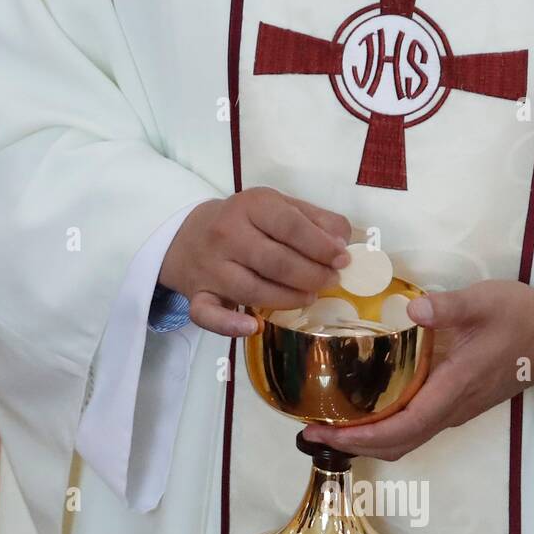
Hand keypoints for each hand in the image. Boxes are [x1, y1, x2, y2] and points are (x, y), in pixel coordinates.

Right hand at [159, 188, 351, 335]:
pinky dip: (229, 325)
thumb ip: (314, 219)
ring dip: (288, 299)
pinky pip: (208, 314)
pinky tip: (254, 327)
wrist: (190, 235)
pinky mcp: (198, 295)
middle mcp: (227, 234)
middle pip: (276, 262)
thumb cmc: (246, 222)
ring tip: (310, 297)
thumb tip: (343, 240)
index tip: (343, 260)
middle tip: (331, 281)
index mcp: (251, 206)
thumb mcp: (279, 206)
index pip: (291, 226)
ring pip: (253, 290)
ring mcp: (211, 267)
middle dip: (312, 275)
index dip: (321, 246)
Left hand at [303, 281, 533, 461]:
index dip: (358, 438)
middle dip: (352, 444)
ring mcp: (454, 410)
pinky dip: (384, 428)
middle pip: (396, 444)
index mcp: (452, 390)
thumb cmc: (521, 316)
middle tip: (310, 430)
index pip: (400, 429)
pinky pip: (414, 426)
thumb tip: (413, 310)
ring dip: (367, 440)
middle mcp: (451, 410)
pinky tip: (364, 408)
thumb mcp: (485, 301)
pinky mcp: (456, 403)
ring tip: (329, 424)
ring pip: (405, 439)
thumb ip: (448, 306)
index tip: (322, 431)